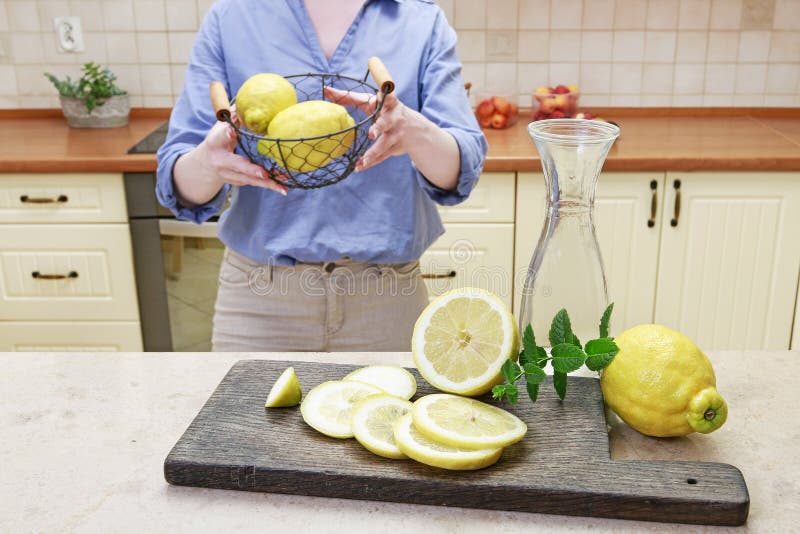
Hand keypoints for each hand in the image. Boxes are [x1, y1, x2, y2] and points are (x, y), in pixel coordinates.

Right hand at [197, 120, 288, 193]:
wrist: (207, 164)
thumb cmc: (219, 141)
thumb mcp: (221, 127)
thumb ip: (234, 118)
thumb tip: (247, 102)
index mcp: (216, 143)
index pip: (221, 136)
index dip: (227, 133)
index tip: (232, 129)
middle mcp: (221, 161)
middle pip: (238, 166)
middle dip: (252, 171)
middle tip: (264, 174)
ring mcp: (229, 175)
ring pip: (250, 180)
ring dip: (268, 183)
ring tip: (283, 186)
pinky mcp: (238, 182)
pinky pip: (255, 183)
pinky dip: (269, 185)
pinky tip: (283, 186)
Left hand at [323, 87, 459, 189]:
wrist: (415, 130)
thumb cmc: (385, 111)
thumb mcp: (373, 103)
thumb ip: (351, 98)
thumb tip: (325, 90)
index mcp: (390, 104)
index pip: (388, 98)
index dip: (386, 95)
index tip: (381, 93)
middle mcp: (394, 119)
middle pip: (386, 124)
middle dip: (379, 128)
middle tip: (372, 133)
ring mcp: (396, 135)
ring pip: (384, 144)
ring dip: (374, 152)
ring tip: (364, 159)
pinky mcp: (394, 148)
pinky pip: (381, 156)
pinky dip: (371, 162)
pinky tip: (359, 167)